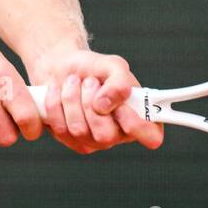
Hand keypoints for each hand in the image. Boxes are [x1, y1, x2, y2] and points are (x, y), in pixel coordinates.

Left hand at [26, 48, 163, 153]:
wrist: (64, 68)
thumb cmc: (95, 68)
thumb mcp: (114, 65)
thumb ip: (119, 82)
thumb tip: (105, 104)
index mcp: (139, 117)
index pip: (151, 137)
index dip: (137, 124)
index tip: (122, 105)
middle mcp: (119, 135)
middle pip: (106, 135)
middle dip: (91, 102)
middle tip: (90, 82)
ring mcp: (94, 142)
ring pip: (79, 130)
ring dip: (72, 97)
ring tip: (74, 82)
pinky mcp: (70, 141)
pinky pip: (60, 127)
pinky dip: (56, 102)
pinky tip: (59, 90)